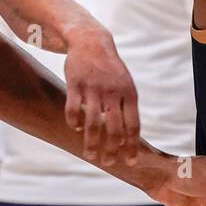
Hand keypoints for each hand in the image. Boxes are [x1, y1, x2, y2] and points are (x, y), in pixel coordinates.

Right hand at [63, 28, 140, 165]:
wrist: (92, 42)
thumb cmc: (111, 70)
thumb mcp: (126, 86)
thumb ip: (127, 109)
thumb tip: (127, 140)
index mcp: (129, 94)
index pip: (133, 126)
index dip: (132, 146)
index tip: (130, 161)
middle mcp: (113, 93)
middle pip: (114, 129)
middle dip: (111, 150)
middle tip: (107, 162)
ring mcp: (94, 88)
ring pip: (92, 123)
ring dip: (91, 143)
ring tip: (90, 155)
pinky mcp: (75, 84)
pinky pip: (73, 109)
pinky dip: (73, 122)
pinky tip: (74, 127)